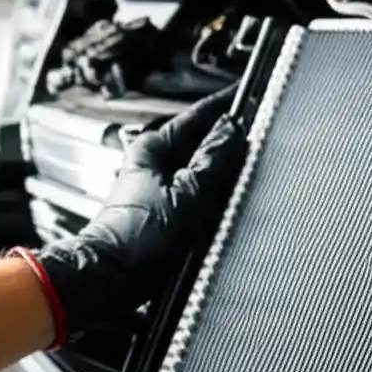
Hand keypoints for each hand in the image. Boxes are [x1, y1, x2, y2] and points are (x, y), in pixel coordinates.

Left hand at [30, 86, 246, 342]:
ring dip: (224, 170)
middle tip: (260, 137)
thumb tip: (234, 133)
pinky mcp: (164, 210)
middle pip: (203, 141)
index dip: (227, 105)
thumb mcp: (189, 195)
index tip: (249, 93)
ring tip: (247, 170)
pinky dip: (215, 193)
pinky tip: (228, 202)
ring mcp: (158, 186)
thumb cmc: (138, 240)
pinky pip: (198, 192)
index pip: (200, 114)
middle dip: (231, 140)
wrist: (112, 277)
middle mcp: (153, 162)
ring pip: (202, 168)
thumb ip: (215, 160)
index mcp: (155, 147)